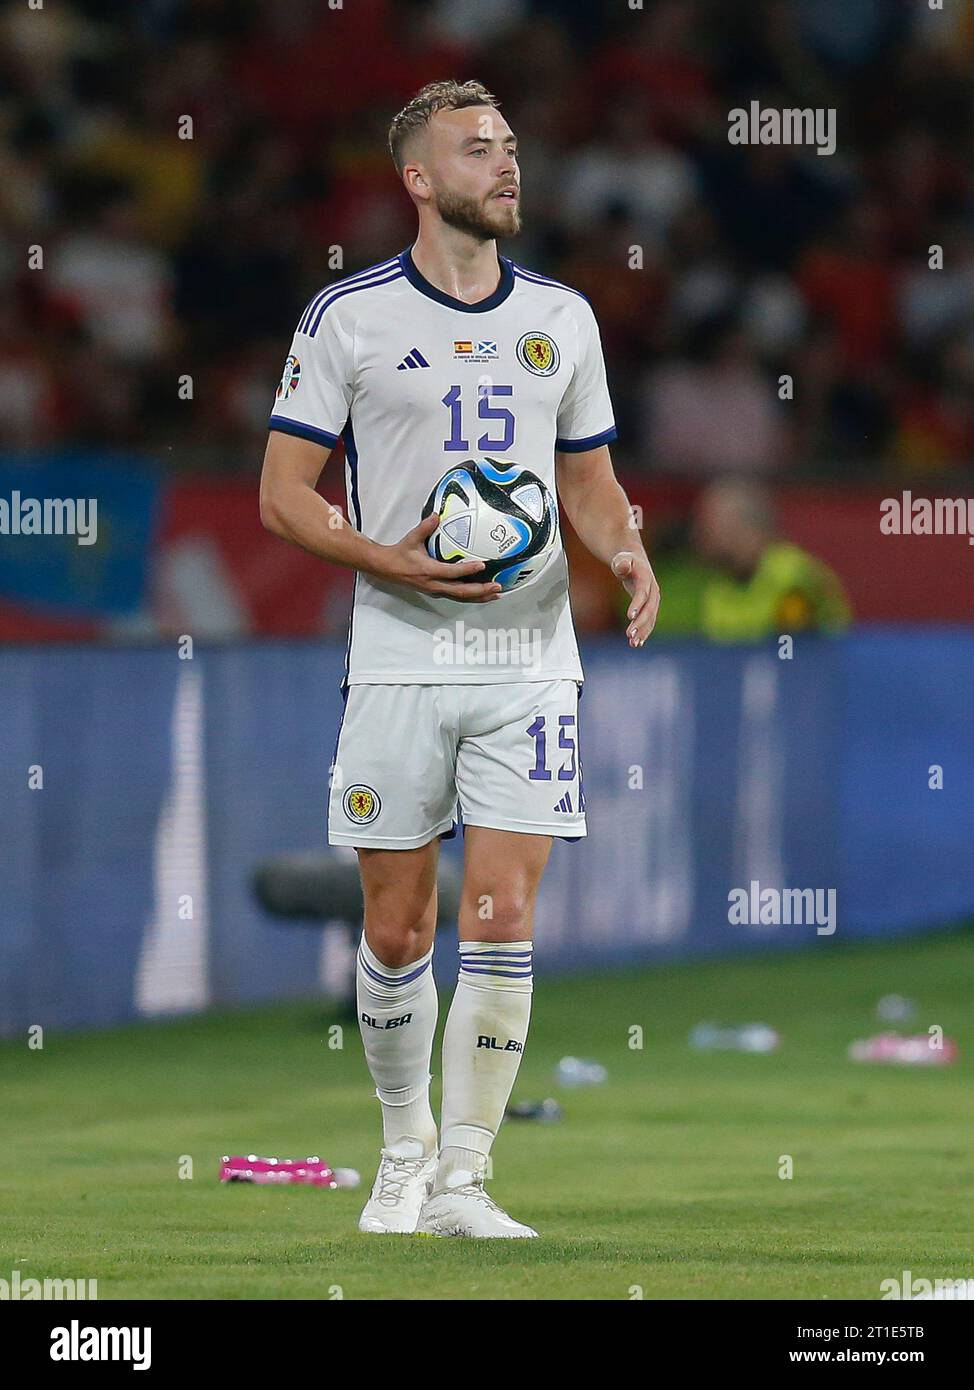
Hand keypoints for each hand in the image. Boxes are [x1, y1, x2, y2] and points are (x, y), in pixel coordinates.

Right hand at [373, 514, 502, 602]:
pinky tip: (482, 594)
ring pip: (460, 597)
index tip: (482, 565)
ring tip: (496, 594)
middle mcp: (434, 585)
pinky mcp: (437, 592)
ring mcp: (435, 591)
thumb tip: (437, 514)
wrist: (386, 569)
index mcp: (429, 571)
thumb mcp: (411, 538)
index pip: (452, 572)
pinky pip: (456, 596)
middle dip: (480, 590)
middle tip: (497, 586)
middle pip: (461, 592)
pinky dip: (471, 597)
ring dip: (479, 597)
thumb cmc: (400, 554)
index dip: (468, 570)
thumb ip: (425, 526)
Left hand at [611, 550, 659, 646]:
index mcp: (646, 578)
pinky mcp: (650, 607)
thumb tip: (622, 566)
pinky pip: (649, 621)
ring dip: (643, 631)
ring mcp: (653, 600)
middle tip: (629, 635)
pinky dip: (643, 632)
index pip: (642, 593)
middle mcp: (653, 591)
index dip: (637, 604)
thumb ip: (621, 563)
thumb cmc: (625, 560)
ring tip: (633, 643)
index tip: (629, 616)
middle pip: (649, 609)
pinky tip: (636, 643)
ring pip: (650, 618)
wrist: (634, 561)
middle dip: (640, 623)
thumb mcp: (621, 559)